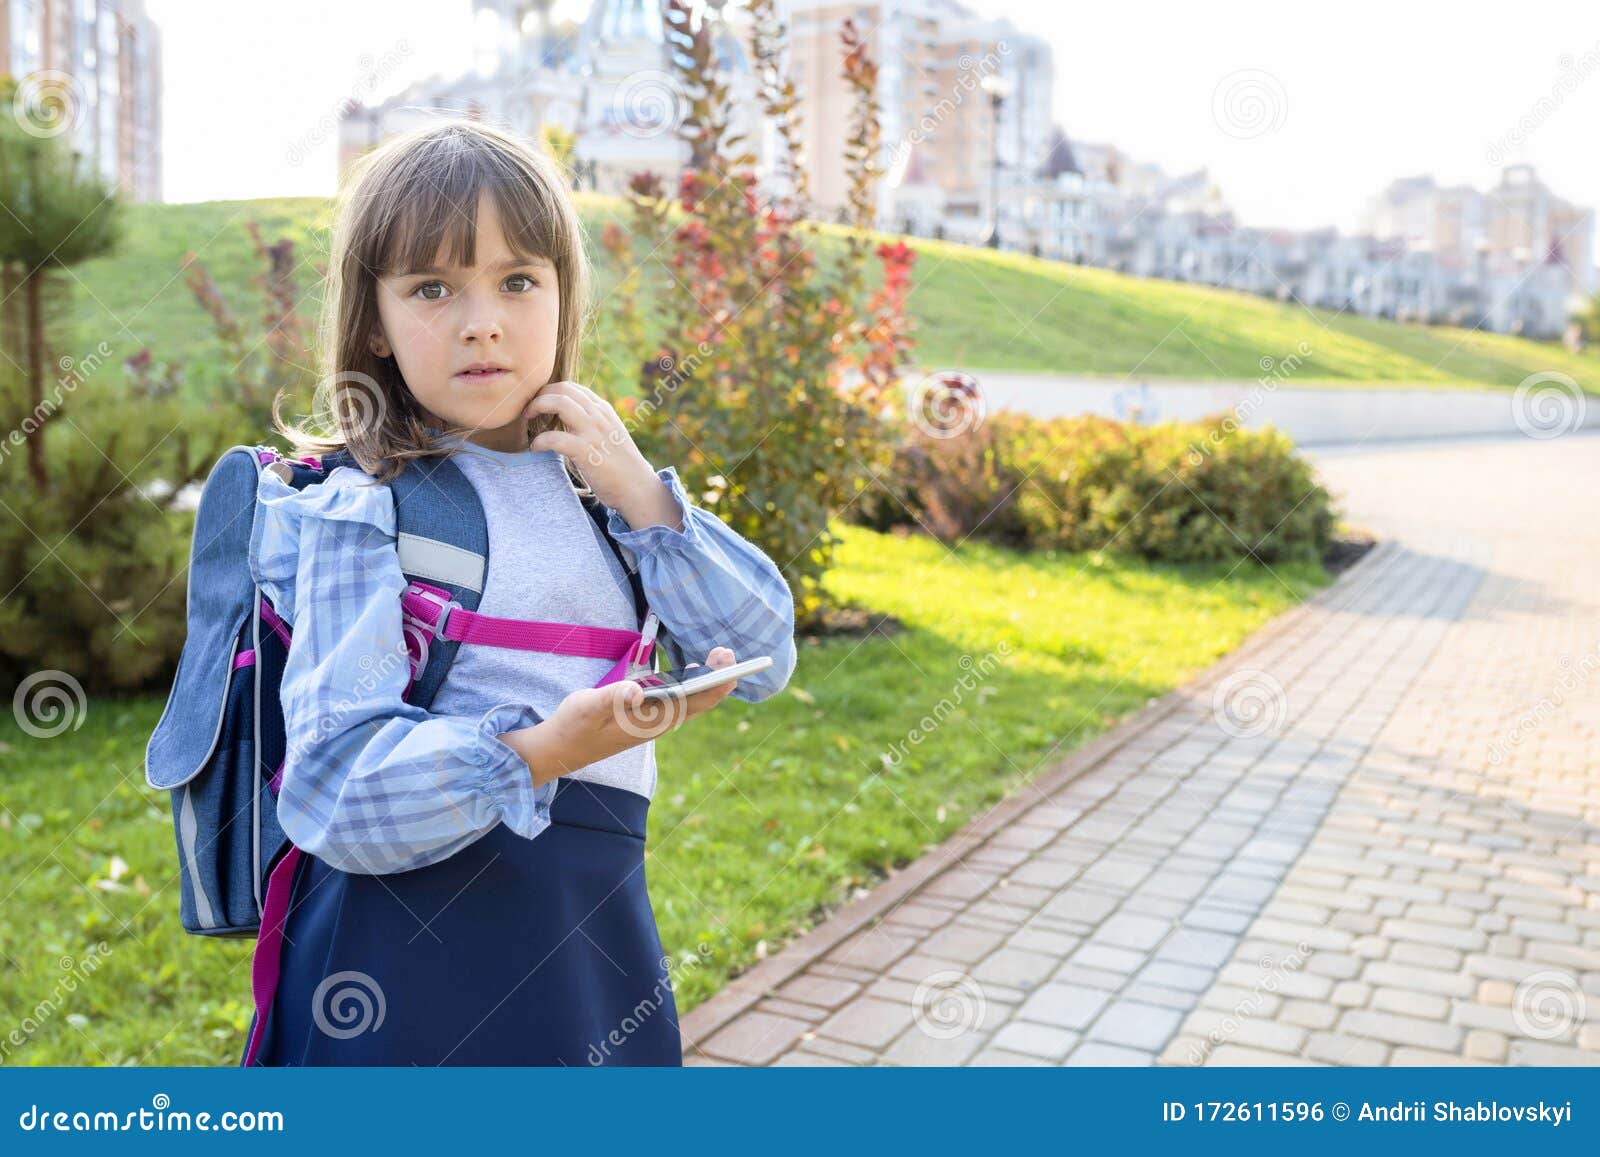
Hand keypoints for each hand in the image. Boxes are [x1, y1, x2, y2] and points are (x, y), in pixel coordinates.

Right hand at [504, 648, 739, 786]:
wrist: (560, 749)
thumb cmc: (574, 726)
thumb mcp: (588, 708)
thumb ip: (612, 698)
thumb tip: (636, 690)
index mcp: (652, 722)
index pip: (696, 702)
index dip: (716, 682)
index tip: (727, 661)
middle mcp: (659, 723)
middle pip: (700, 701)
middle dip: (718, 677)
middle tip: (726, 651)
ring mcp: (653, 721)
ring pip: (691, 701)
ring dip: (706, 680)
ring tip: (718, 657)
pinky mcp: (645, 717)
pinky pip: (677, 701)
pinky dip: (690, 684)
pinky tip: (694, 670)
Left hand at [522, 381, 659, 512]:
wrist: (637, 488)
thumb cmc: (622, 466)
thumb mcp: (611, 434)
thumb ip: (593, 423)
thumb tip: (569, 418)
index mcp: (603, 410)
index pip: (572, 387)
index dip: (550, 391)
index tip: (539, 404)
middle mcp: (598, 416)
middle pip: (563, 389)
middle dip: (540, 395)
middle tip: (529, 410)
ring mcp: (592, 433)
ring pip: (559, 403)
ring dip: (537, 407)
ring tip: (528, 420)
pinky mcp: (586, 452)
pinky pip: (555, 438)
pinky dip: (539, 440)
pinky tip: (535, 448)